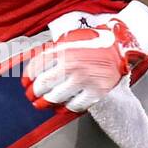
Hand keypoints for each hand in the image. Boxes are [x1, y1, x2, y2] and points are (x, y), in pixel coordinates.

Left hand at [22, 18, 147, 112]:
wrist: (120, 45)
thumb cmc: (94, 42)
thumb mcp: (70, 39)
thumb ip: (53, 51)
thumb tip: (35, 65)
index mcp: (63, 50)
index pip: (37, 66)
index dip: (28, 77)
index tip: (26, 83)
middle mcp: (72, 65)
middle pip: (43, 84)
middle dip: (34, 93)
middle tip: (32, 97)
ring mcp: (84, 80)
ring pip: (56, 97)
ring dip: (46, 103)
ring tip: (43, 104)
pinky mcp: (96, 92)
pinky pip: (75, 105)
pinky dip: (66, 108)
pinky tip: (62, 107)